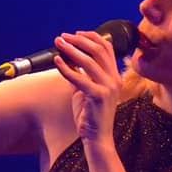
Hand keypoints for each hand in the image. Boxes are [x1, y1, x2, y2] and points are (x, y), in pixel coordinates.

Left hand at [53, 31, 121, 146]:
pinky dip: (66, 68)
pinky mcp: (98, 96)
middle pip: (98, 50)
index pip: (107, 48)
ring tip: (58, 44)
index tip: (75, 34)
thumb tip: (68, 58)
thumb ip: (80, 74)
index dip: (91, 37)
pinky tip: (57, 61)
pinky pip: (80, 78)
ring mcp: (108, 88)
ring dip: (71, 49)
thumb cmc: (90, 115)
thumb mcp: (85, 90)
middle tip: (63, 37)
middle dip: (79, 40)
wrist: (97, 137)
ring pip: (89, 61)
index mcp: (114, 76)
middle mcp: (114, 79)